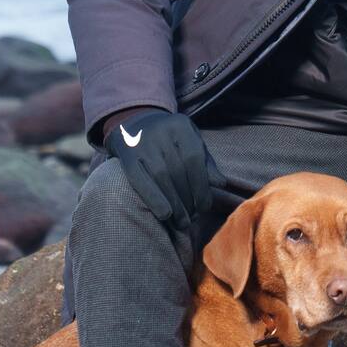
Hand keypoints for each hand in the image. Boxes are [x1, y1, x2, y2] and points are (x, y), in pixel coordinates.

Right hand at [102, 109, 225, 236]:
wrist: (134, 124)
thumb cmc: (171, 139)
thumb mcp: (191, 141)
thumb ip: (206, 161)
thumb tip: (220, 183)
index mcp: (180, 126)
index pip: (194, 158)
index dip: (201, 186)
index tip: (204, 207)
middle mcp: (160, 131)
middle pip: (177, 170)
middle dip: (187, 199)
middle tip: (193, 219)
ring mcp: (141, 143)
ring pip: (161, 177)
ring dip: (174, 203)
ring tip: (181, 221)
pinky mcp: (126, 155)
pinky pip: (139, 180)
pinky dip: (153, 198)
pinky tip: (164, 214)